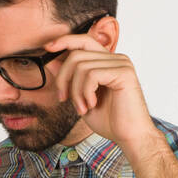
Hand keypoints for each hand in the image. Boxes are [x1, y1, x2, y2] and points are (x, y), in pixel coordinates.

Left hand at [42, 34, 164, 157]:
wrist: (130, 137)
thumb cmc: (109, 120)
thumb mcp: (81, 97)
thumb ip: (70, 79)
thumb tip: (52, 61)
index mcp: (108, 62)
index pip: (84, 40)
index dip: (65, 41)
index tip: (48, 48)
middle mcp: (116, 59)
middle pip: (76, 54)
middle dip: (63, 78)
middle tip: (63, 98)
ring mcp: (121, 64)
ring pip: (81, 66)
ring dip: (75, 91)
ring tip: (82, 107)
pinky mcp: (124, 73)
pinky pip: (92, 75)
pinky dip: (85, 92)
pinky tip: (92, 104)